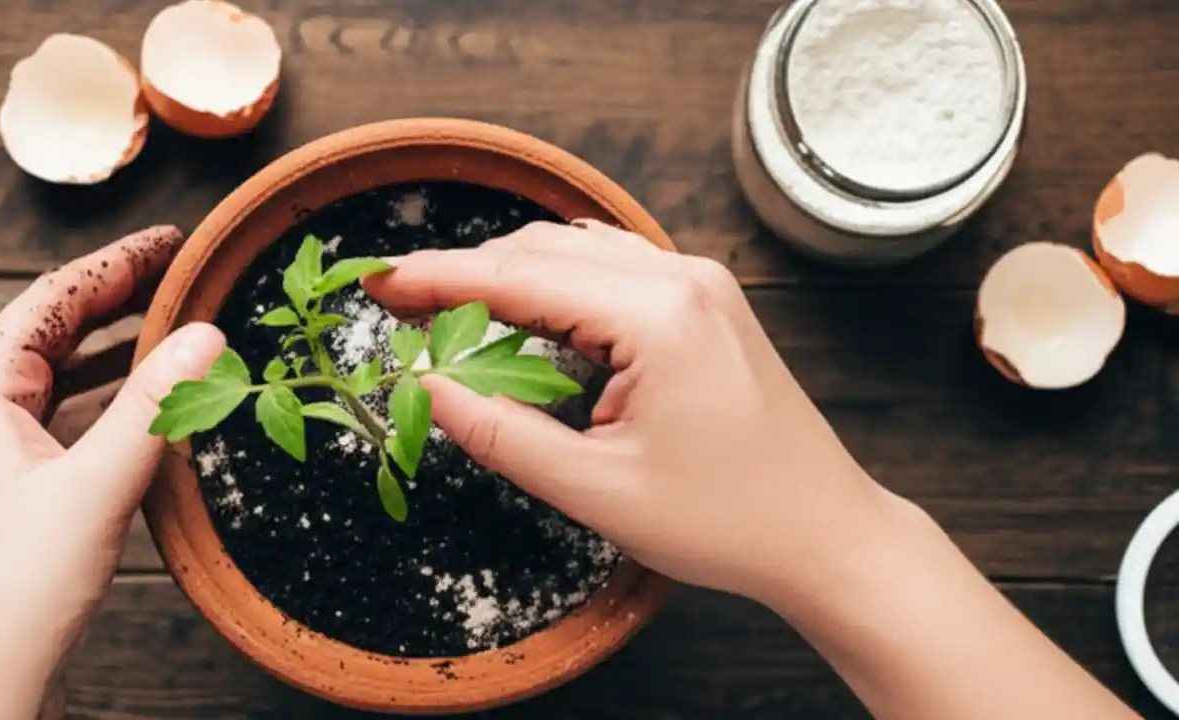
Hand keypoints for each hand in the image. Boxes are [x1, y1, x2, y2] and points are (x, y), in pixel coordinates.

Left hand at [0, 228, 224, 719]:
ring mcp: (4, 457)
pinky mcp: (27, 495)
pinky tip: (160, 410)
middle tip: (185, 275)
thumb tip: (207, 333)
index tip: (172, 242)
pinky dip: (120, 407)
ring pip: (70, 381)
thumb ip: (155, 405)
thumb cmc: (11, 590)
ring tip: (183, 332)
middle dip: (121, 301)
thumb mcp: (94, 485)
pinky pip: (77, 427)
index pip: (52, 299)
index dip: (115, 264)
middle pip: (59, 333)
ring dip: (124, 354)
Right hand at [364, 219, 890, 603]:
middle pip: (546, 250)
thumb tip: (430, 389)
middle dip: (467, 274)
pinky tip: (526, 315)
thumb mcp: (598, 490)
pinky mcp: (706, 304)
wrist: (824, 533)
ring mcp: (700, 286)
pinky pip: (614, 271)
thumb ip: (503, 434)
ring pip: (579, 253)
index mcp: (659, 316)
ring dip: (511, 276)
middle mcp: (683, 279)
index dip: (437, 278)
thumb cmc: (726, 521)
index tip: (377, 282)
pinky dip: (559, 286)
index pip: (521, 277)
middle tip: (401, 307)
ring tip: (450, 312)